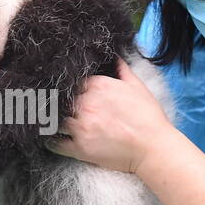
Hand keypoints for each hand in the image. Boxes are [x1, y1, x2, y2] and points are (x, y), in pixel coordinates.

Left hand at [46, 57, 171, 173]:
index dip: (69, 88)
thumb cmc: (148, 117)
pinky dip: (51, 141)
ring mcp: (81, 127)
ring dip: (53, 121)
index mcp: (98, 86)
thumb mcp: (137, 86)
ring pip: (54, 120)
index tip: (67, 93)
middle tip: (54, 107)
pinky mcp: (80, 148)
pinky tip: (52, 139)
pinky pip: (55, 144)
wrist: (153, 148)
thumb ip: (122, 69)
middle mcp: (86, 104)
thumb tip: (114, 56)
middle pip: (60, 100)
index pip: (71, 82)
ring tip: (52, 122)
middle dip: (58, 103)